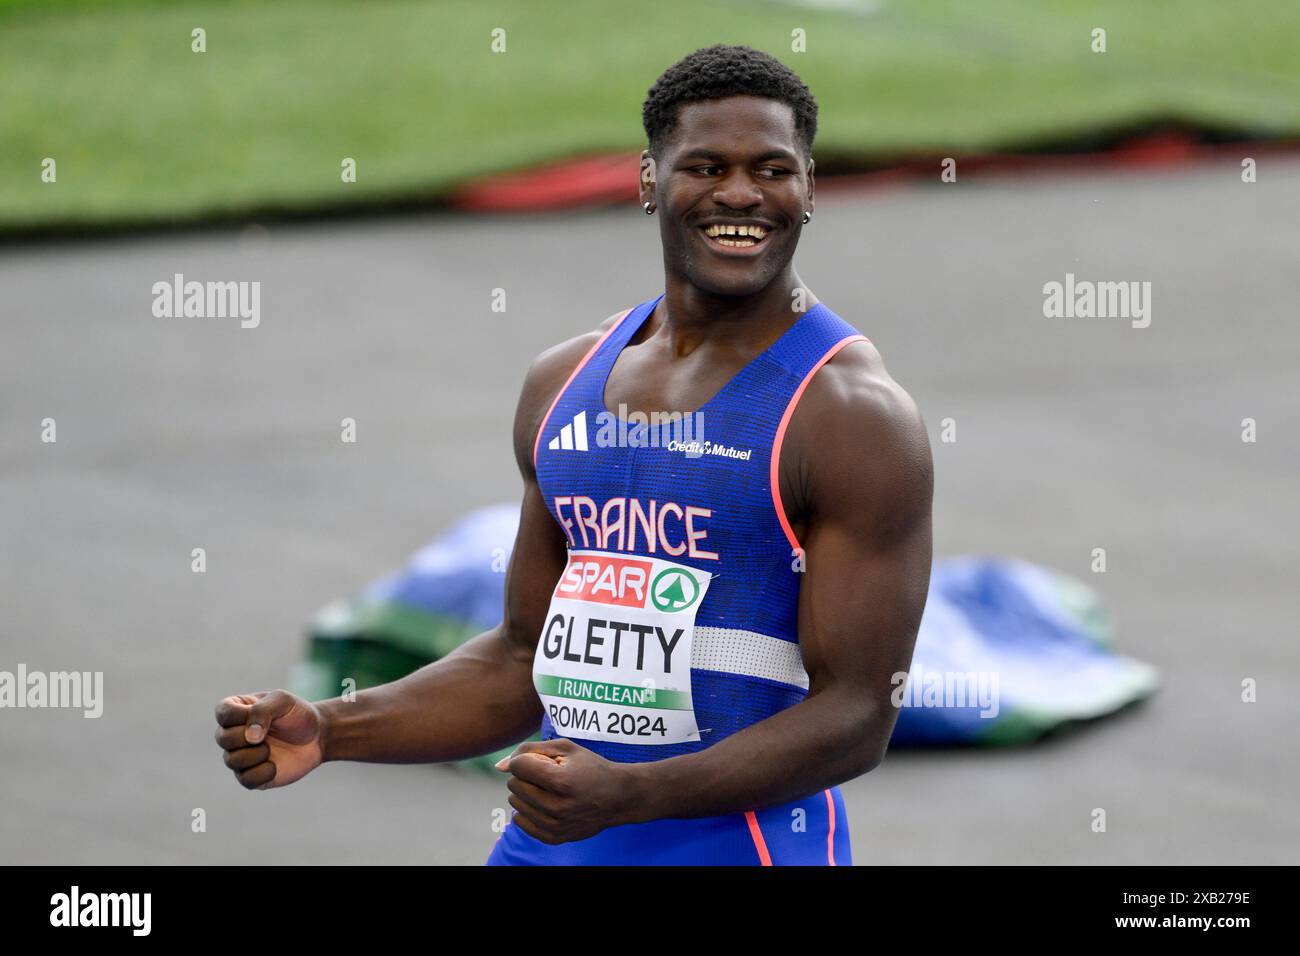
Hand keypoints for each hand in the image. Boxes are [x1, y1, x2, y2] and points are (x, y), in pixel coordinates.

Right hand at [214, 689, 323, 789]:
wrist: (317, 736)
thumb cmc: (297, 714)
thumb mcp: (283, 701)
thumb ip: (262, 711)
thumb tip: (249, 738)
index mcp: (236, 710)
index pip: (223, 713)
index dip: (242, 716)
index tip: (265, 714)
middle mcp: (232, 733)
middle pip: (223, 738)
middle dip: (247, 737)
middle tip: (268, 735)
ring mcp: (240, 755)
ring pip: (231, 760)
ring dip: (256, 754)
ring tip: (271, 749)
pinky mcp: (250, 775)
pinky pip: (245, 780)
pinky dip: (262, 773)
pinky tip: (275, 766)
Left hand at [494, 739, 638, 843]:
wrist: (618, 797)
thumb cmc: (590, 767)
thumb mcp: (565, 748)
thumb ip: (529, 750)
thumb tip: (499, 767)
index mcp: (561, 781)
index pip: (518, 767)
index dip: (525, 759)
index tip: (541, 761)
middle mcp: (557, 807)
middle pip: (514, 785)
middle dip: (525, 776)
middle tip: (547, 775)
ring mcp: (555, 826)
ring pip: (515, 803)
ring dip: (526, 793)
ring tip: (548, 789)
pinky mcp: (554, 838)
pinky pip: (521, 822)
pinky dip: (528, 811)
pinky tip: (544, 803)